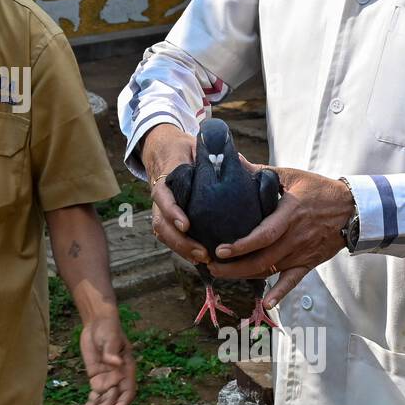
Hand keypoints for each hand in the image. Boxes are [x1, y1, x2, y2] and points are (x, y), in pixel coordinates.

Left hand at [74, 310, 135, 404]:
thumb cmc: (108, 329)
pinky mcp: (96, 381)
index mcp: (127, 370)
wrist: (97, 324)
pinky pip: (93, 397)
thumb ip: (112, 350)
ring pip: (102, 402)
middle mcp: (119, 380)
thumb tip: (116, 362)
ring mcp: (107, 382)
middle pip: (112, 400)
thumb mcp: (111, 337)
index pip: (127, 392)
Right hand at [140, 123, 210, 263]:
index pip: (163, 196)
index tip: (186, 224)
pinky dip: (182, 249)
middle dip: (180, 242)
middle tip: (203, 253)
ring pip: (164, 233)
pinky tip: (199, 259)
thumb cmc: (186, 149)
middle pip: (161, 224)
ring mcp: (160, 208)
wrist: (164, 150)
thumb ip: (214, 155)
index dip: (172, 211)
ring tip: (204, 260)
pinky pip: (170, 235)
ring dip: (182, 249)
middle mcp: (161, 197)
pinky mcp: (166, 216)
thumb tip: (244, 163)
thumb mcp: (197, 145)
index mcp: (166, 178)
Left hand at [206, 166, 354, 308]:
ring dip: (244, 276)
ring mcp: (302, 253)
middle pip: (262, 259)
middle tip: (210, 266)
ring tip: (220, 274)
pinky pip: (293, 281)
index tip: (220, 250)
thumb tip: (233, 161)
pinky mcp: (308, 263)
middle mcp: (295, 238)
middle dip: (233, 266)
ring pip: (270, 271)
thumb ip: (261, 172)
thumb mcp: (290, 175)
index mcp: (290, 214)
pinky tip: (267, 305)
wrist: (352, 209)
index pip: (264, 235)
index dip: (241, 246)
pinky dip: (280, 293)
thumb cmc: (318, 189)